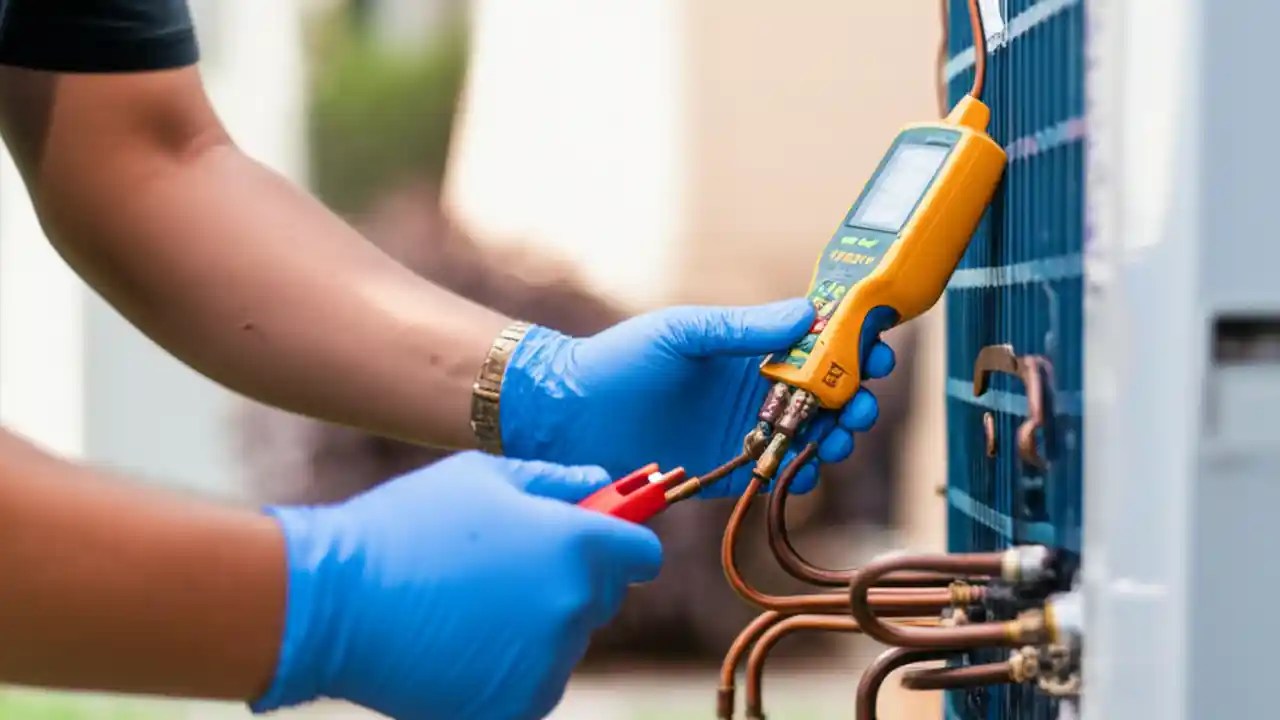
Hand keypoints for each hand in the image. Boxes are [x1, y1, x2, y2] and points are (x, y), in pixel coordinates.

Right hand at [252, 451, 660, 719]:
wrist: (335, 601)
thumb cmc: (408, 525)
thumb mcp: (483, 477)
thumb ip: (555, 480)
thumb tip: (601, 481)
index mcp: (573, 545)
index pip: (642, 554)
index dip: (624, 544)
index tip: (602, 543)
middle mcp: (571, 607)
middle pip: (601, 597)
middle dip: (570, 580)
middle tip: (506, 567)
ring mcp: (546, 664)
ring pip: (564, 642)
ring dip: (536, 626)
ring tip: (469, 604)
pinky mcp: (516, 707)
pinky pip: (533, 682)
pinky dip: (509, 669)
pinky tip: (461, 643)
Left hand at [499, 298, 895, 496]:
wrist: (569, 413)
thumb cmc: (620, 360)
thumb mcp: (683, 332)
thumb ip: (741, 328)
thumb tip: (807, 313)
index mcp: (747, 348)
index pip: (815, 344)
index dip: (850, 345)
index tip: (874, 347)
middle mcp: (753, 389)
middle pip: (825, 392)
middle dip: (853, 394)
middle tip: (859, 400)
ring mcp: (746, 429)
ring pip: (812, 433)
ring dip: (837, 433)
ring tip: (841, 433)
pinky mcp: (732, 469)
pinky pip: (780, 471)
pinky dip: (803, 470)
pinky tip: (809, 464)